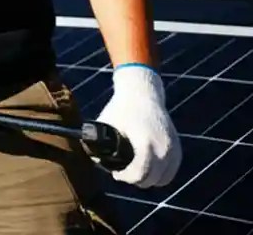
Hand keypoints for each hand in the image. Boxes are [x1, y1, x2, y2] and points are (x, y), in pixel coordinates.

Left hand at [93, 65, 182, 187]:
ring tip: (135, 172)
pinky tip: (148, 171)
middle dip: (136, 180)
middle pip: (152, 180)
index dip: (126, 177)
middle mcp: (164, 147)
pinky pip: (171, 171)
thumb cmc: (121, 109)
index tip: (116, 174)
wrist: (143, 93)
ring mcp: (173, 148)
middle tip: (123, 174)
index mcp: (145, 142)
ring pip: (164, 179)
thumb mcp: (106, 124)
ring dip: (149, 179)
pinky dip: (161, 174)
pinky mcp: (178, 147)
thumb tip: (95, 162)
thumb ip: (98, 143)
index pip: (139, 173)